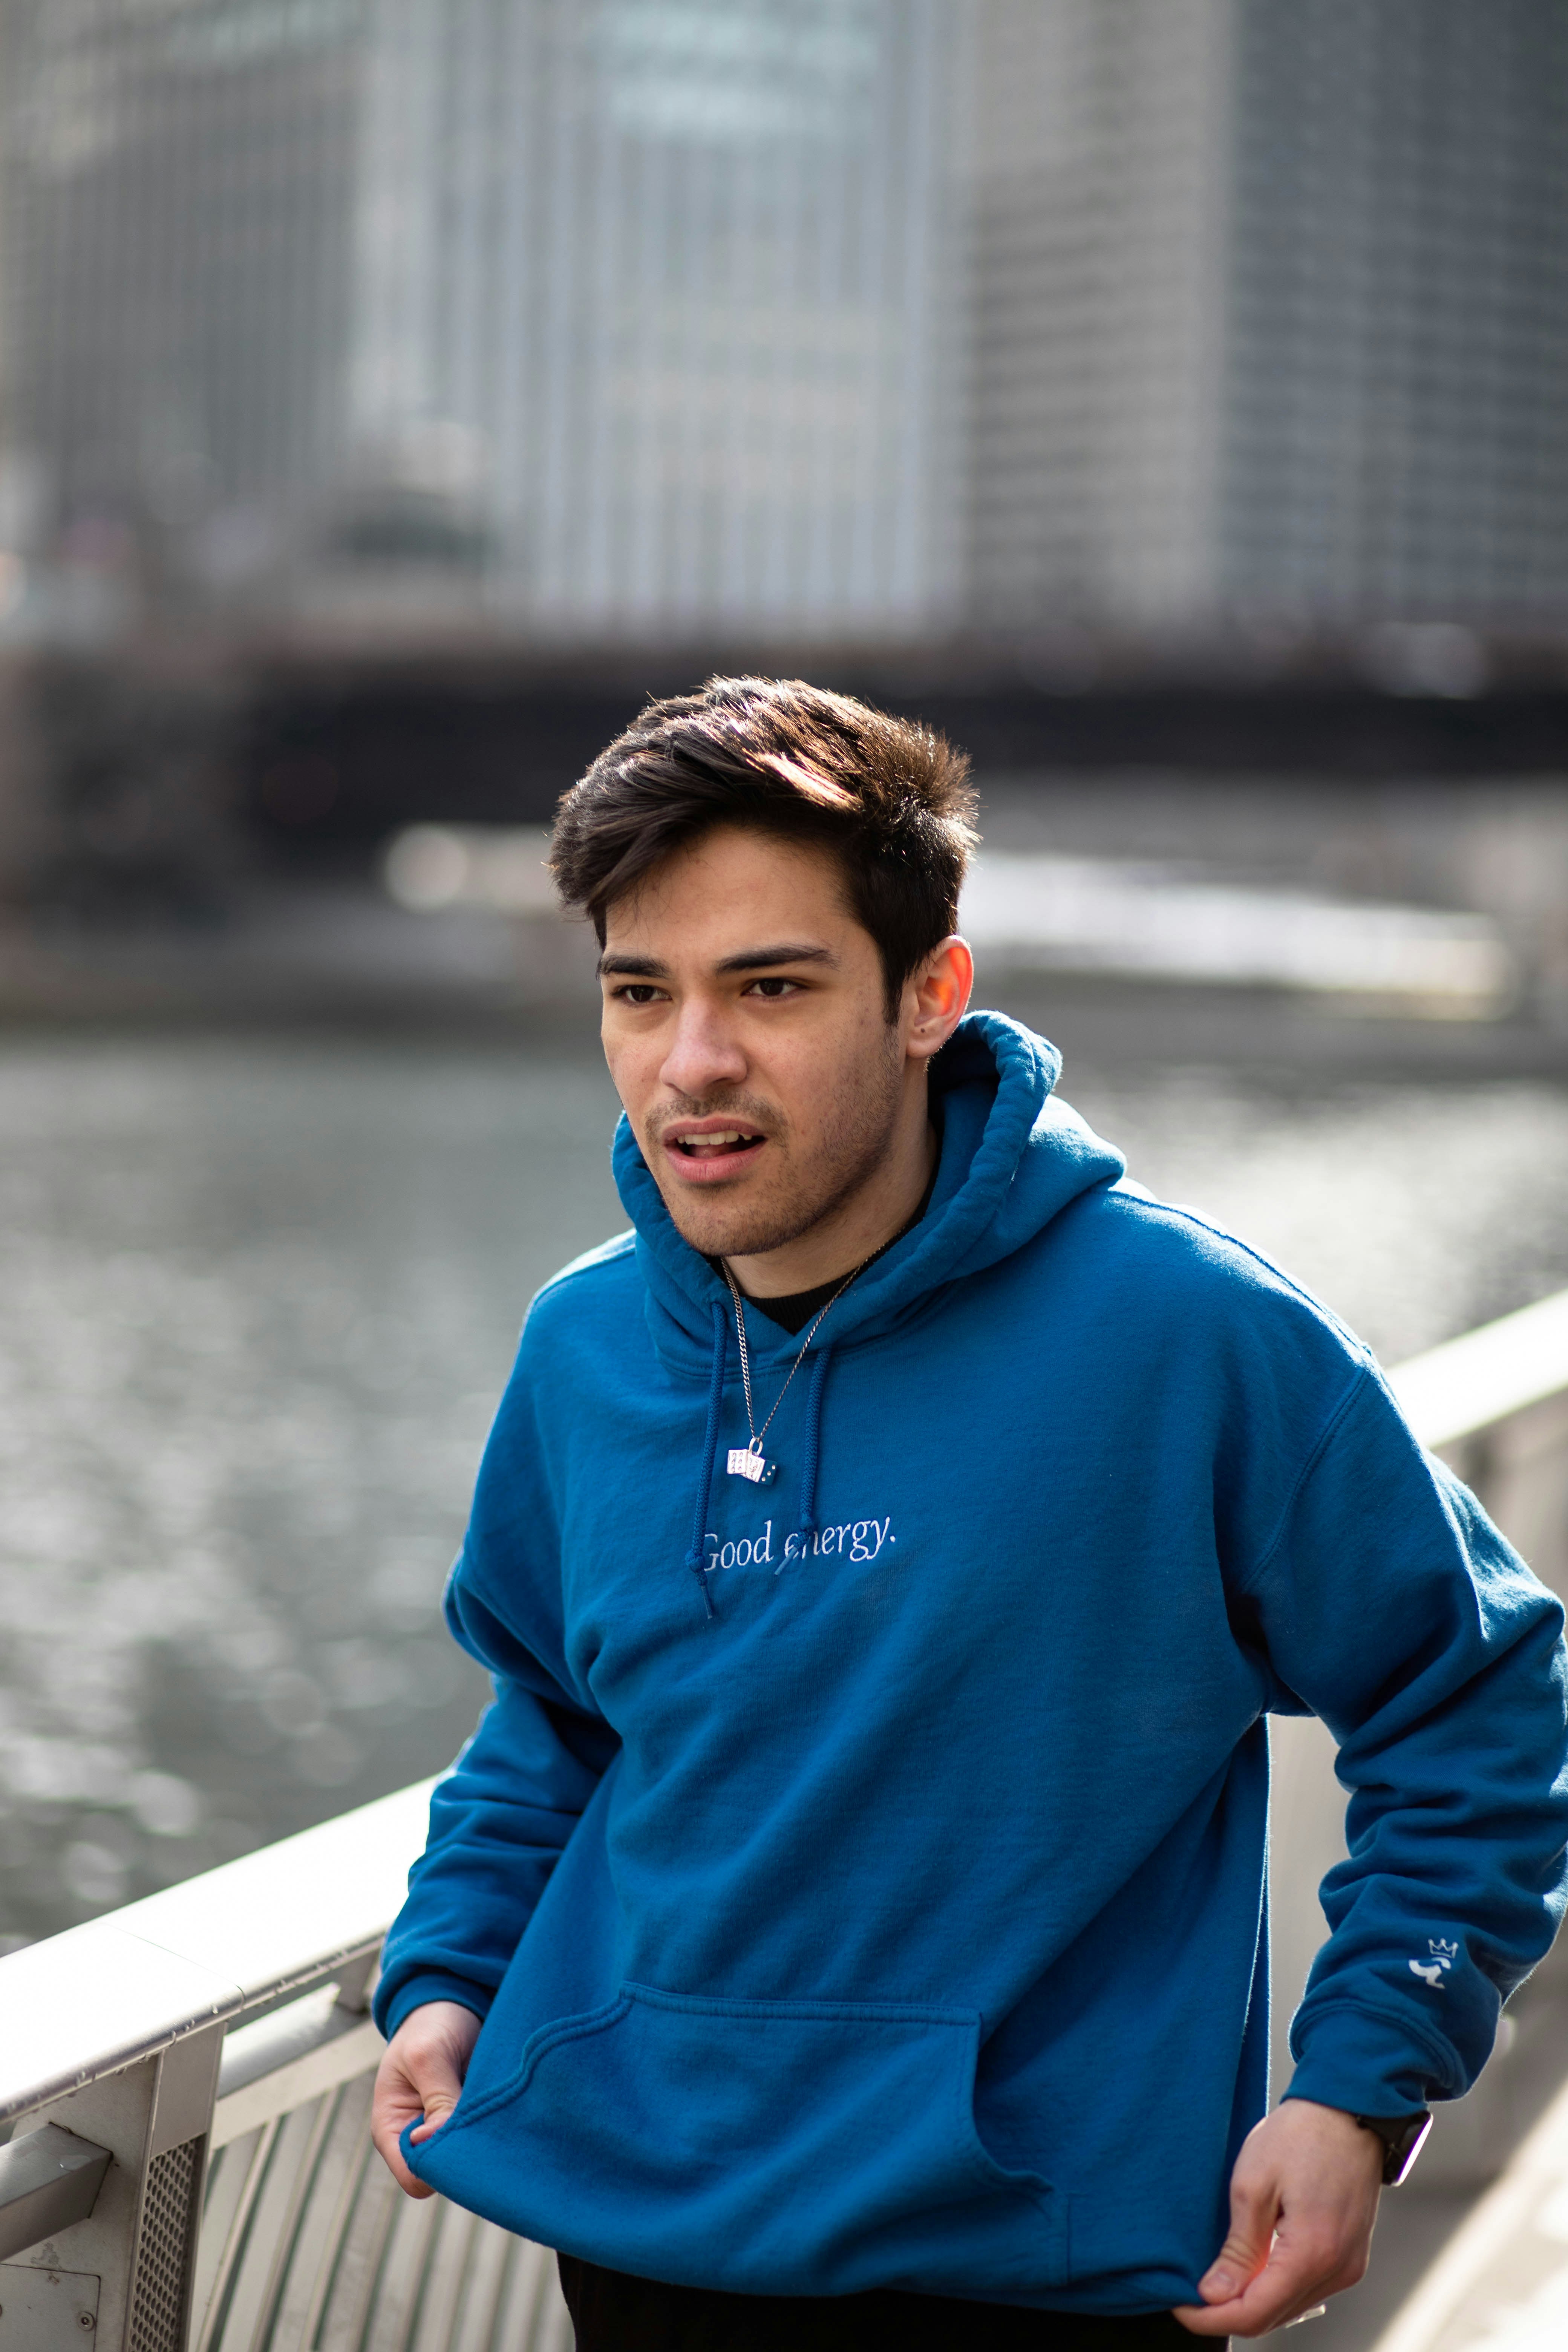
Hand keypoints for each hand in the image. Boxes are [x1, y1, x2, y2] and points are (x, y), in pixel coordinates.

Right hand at [371, 2000, 483, 2196]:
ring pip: (465, 2160)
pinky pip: (481, 2142)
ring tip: (493, 2105)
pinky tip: (501, 2106)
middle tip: (486, 2118)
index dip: (438, 2165)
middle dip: (465, 2154)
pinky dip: (493, 2127)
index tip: (463, 2134)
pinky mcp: (465, 2124)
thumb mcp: (428, 2055)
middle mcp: (415, 2139)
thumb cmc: (430, 2026)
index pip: (413, 2176)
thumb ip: (437, 2100)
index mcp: (391, 2129)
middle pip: (442, 2175)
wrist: (450, 2004)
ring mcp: (441, 2134)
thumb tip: (431, 2145)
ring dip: (482, 2138)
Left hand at [1174, 2099, 1382, 2337]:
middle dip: (1227, 2314)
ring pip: (1289, 2308)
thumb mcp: (1253, 2185)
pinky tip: (1251, 2272)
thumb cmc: (1299, 2136)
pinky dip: (1275, 2289)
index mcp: (1312, 2255)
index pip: (1254, 2313)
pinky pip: (1307, 2290)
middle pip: (1273, 2318)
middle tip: (1190, 2297)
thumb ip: (1238, 2249)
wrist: (1348, 2110)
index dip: (1211, 2318)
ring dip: (1251, 2303)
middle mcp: (1337, 2271)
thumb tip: (1215, 2295)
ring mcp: (1348, 2266)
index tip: (1180, 2307)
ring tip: (1215, 2283)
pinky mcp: (1350, 2257)